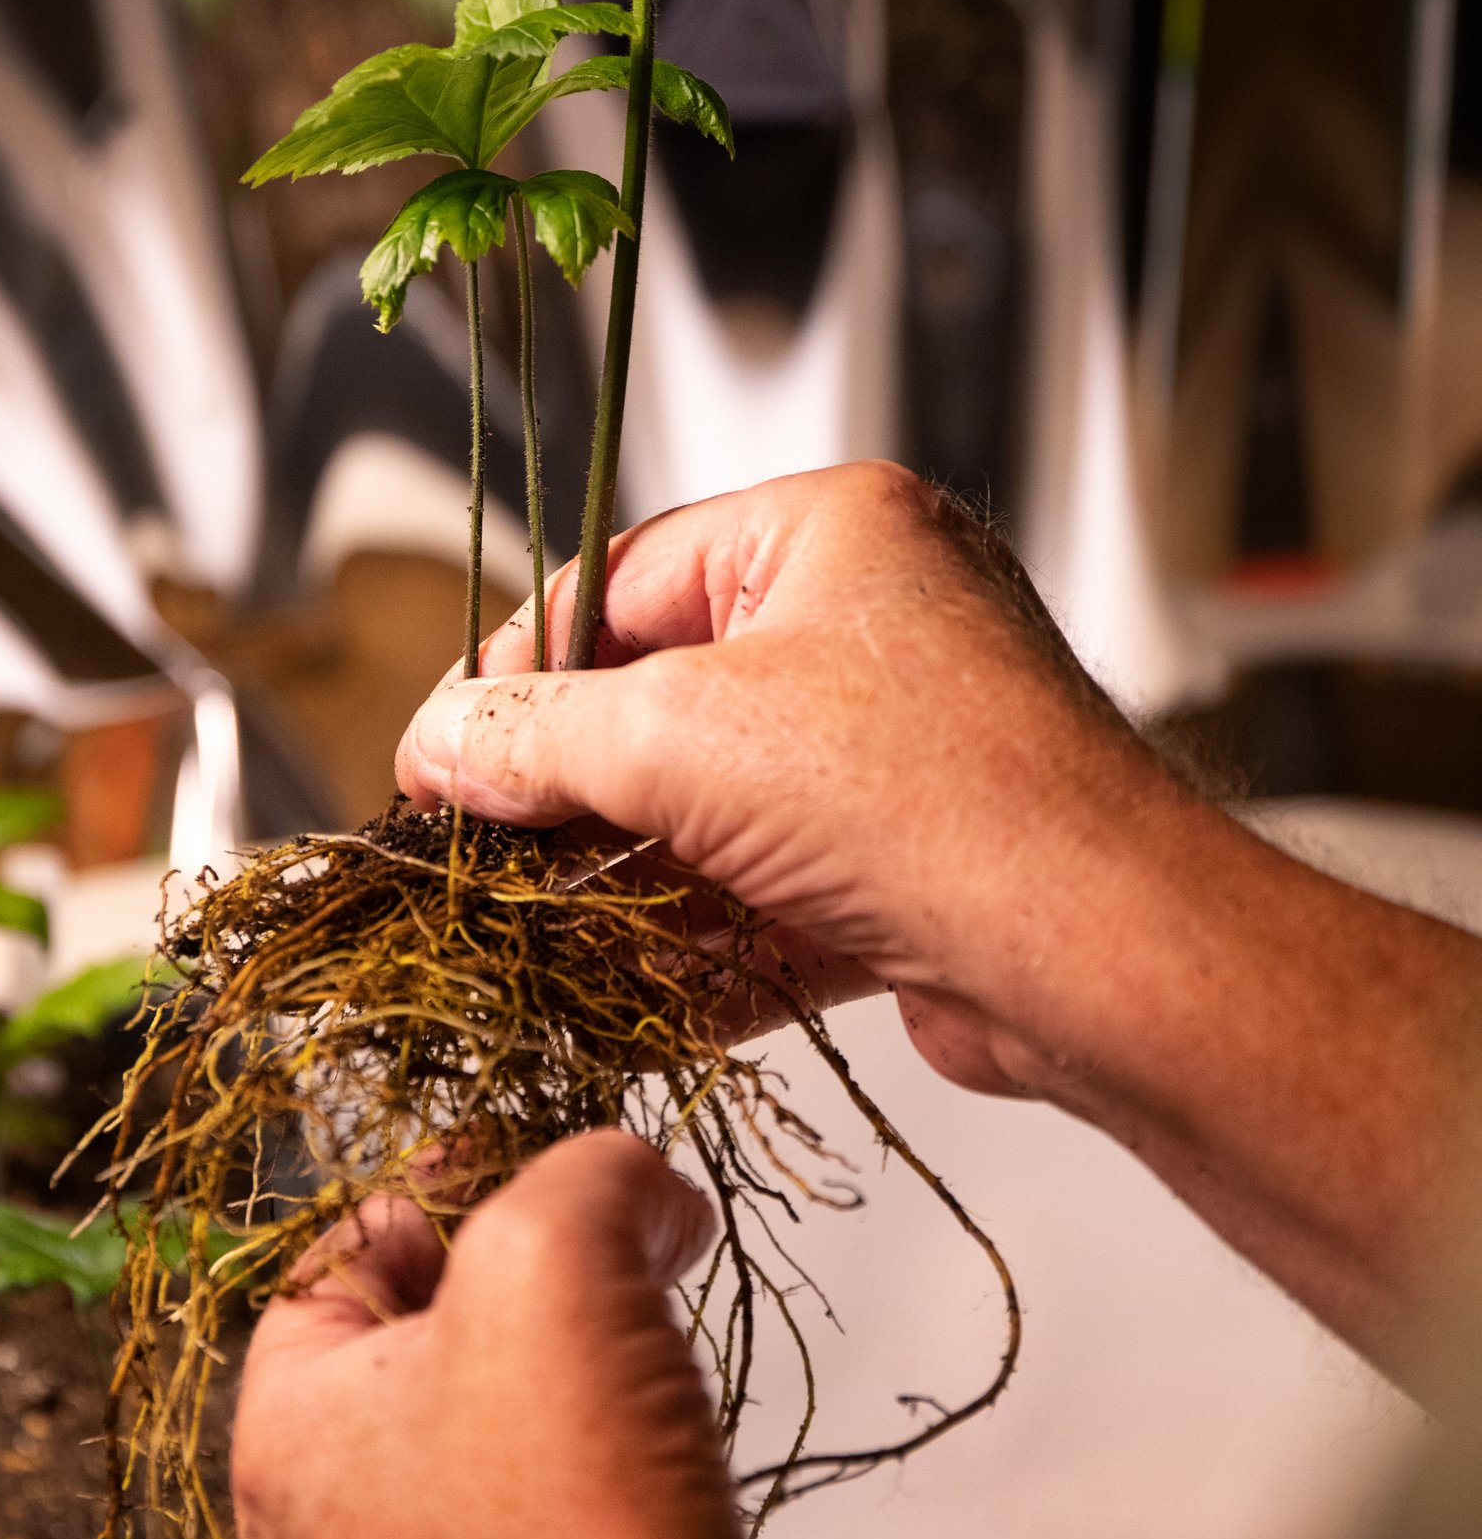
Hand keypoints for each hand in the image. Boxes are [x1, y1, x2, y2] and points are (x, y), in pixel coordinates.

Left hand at [233, 1132, 903, 1538]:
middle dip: (542, 1269)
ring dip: (597, 1363)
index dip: (453, 1176)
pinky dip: (629, 1462)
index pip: (342, 1249)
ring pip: (511, 1425)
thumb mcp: (555, 1258)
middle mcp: (339, 1531)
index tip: (553, 1150)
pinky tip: (687, 1449)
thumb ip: (586, 1173)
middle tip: (634, 1236)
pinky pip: (570, 1518)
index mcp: (288, 1432)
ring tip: (668, 1334)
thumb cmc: (567, 1532)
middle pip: (432, 1332)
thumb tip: (637, 1186)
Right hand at [395, 467, 1481, 1366]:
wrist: (1103, 960)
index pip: (620, 579)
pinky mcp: (912, 872)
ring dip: (626, 887)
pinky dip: (701, 950)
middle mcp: (871, 629)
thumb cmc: (925, 796)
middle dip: (570, 795)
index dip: (518, 672)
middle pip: (661, 705)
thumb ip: (536, 736)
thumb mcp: (681, 740)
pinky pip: (772, 899)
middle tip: (473, 859)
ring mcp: (896, 754)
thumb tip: (436, 742)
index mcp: (829, 535)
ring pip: (713, 815)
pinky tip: (632, 1003)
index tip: (436, 756)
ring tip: (533, 942)